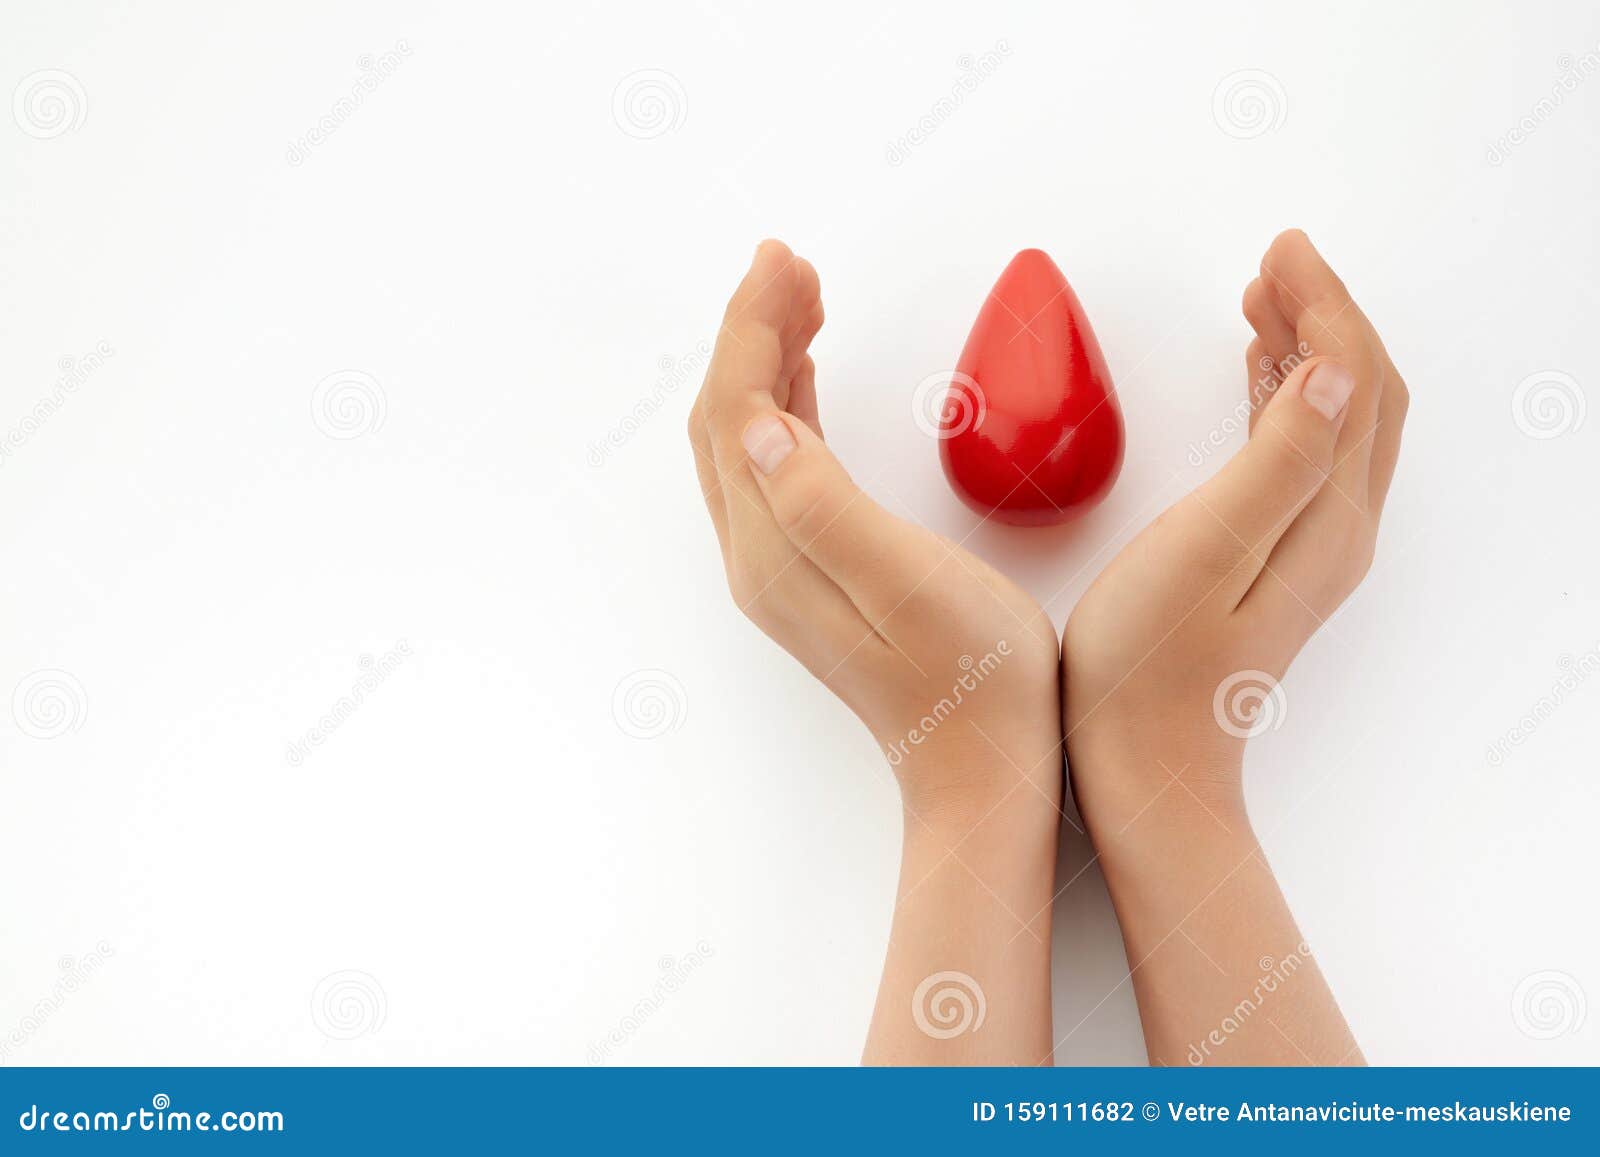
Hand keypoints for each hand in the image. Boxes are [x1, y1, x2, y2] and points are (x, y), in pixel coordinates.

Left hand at [689, 241, 1065, 1062]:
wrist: (983, 768)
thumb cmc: (972, 678)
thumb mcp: (905, 583)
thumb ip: (823, 503)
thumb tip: (758, 424)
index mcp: (774, 550)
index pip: (737, 410)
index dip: (752, 326)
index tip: (784, 259)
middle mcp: (761, 557)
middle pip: (730, 417)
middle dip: (751, 329)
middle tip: (793, 262)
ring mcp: (782, 569)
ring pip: (750, 439)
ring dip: (767, 361)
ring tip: (804, 297)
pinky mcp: (813, 574)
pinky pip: (779, 468)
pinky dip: (788, 408)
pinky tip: (811, 380)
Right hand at [1062, 229, 1407, 830]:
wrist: (1144, 765)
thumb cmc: (1150, 665)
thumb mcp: (1206, 549)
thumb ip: (1276, 458)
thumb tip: (1333, 371)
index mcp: (1326, 516)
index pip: (1353, 379)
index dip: (1324, 303)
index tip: (1278, 250)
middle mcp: (1335, 528)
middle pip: (1360, 393)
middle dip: (1326, 313)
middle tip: (1272, 261)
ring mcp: (1309, 548)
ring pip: (1334, 420)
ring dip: (1308, 350)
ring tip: (1260, 300)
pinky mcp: (1272, 560)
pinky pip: (1299, 454)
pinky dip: (1284, 399)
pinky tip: (1254, 377)